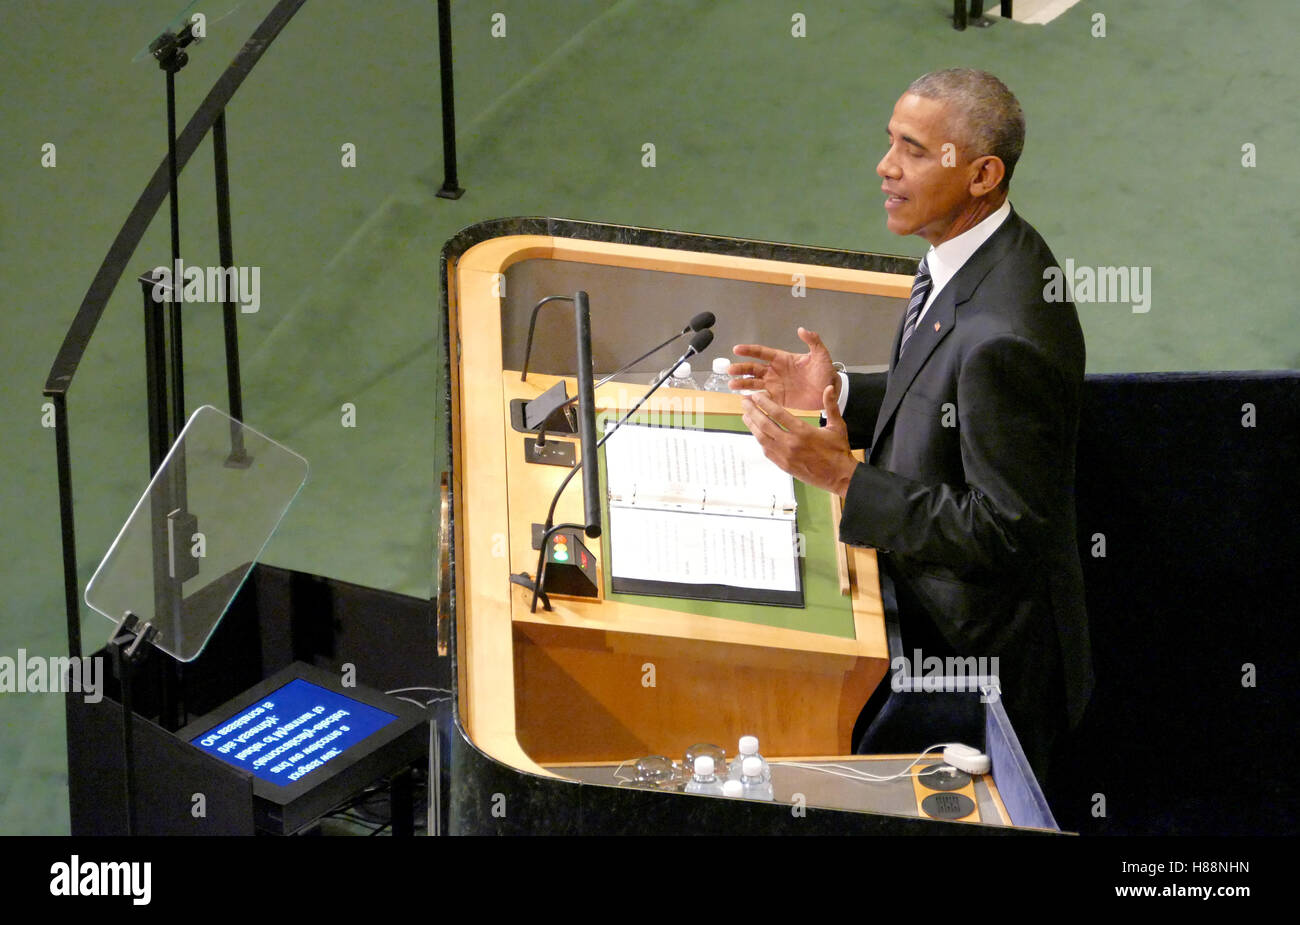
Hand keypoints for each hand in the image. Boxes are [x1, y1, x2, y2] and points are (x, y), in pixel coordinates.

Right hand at [729, 327, 838, 410]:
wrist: (829, 390)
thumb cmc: (825, 371)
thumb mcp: (820, 354)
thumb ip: (812, 341)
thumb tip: (802, 329)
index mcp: (782, 359)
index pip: (762, 352)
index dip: (749, 350)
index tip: (736, 349)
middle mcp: (775, 371)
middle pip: (753, 368)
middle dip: (741, 369)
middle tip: (730, 370)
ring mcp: (775, 385)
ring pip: (754, 383)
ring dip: (742, 383)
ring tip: (731, 385)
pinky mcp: (778, 399)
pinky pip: (763, 399)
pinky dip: (753, 399)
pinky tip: (744, 400)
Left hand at [741, 385, 858, 496]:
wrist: (839, 476)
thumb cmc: (838, 451)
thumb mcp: (837, 426)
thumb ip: (831, 405)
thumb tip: (829, 387)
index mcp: (803, 431)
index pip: (778, 414)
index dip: (764, 403)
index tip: (756, 396)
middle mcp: (791, 443)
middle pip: (765, 424)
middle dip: (752, 411)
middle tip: (744, 402)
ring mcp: (785, 456)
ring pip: (762, 438)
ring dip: (752, 425)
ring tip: (746, 415)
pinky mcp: (783, 465)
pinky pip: (766, 450)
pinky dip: (760, 440)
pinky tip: (757, 432)